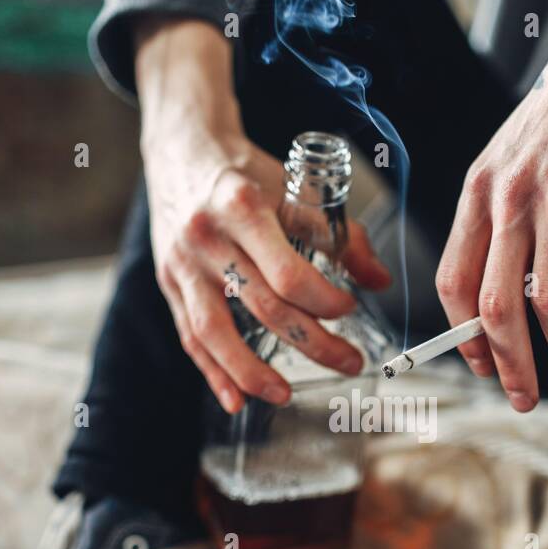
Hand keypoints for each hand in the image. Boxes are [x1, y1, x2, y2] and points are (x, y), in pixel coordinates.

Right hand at [135, 18, 391, 413]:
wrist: (181, 149)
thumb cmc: (244, 172)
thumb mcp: (295, 188)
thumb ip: (339, 234)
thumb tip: (379, 280)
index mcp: (242, 207)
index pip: (289, 274)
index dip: (325, 301)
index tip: (349, 309)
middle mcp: (208, 238)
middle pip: (263, 307)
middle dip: (312, 343)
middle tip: (349, 362)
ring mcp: (183, 265)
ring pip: (216, 331)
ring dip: (252, 372)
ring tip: (285, 395)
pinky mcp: (168, 283)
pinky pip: (190, 336)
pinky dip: (213, 372)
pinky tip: (235, 399)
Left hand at [435, 0, 547, 411]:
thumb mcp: (509, 160)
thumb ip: (497, 220)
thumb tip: (496, 296)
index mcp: (478, 193)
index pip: (454, 283)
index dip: (465, 338)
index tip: (484, 367)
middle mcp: (510, 198)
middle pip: (495, 307)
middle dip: (510, 364)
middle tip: (525, 396)